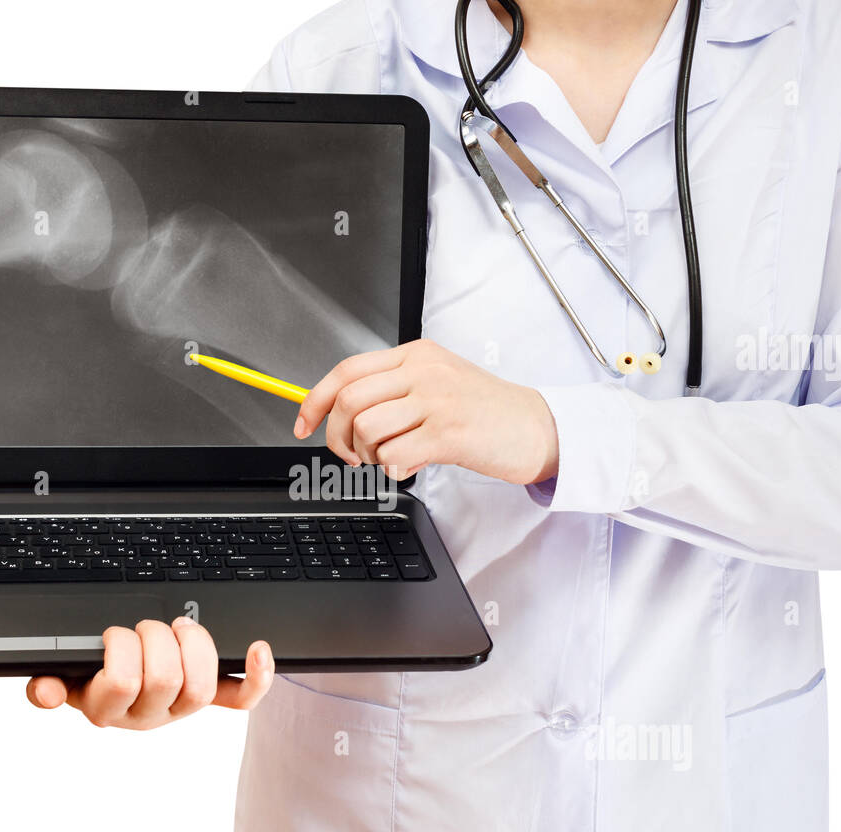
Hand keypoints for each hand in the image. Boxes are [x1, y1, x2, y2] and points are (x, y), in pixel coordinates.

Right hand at [26, 618, 273, 729]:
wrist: (112, 689)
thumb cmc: (88, 675)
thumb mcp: (62, 677)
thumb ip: (48, 682)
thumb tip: (46, 691)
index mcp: (108, 708)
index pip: (123, 681)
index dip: (121, 647)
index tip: (113, 634)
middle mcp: (147, 714)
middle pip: (166, 678)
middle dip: (156, 637)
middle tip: (146, 628)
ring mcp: (180, 709)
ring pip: (200, 686)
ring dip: (193, 645)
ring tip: (180, 628)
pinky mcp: (209, 700)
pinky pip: (240, 699)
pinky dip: (255, 676)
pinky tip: (258, 649)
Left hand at [293, 339, 558, 484]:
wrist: (538, 427)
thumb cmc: (488, 411)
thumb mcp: (439, 383)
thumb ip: (396, 391)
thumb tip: (345, 414)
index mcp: (415, 354)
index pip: (346, 371)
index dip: (314, 400)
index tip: (303, 424)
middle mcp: (423, 371)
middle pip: (349, 400)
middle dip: (337, 436)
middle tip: (351, 455)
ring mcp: (436, 400)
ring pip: (366, 428)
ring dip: (366, 455)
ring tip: (388, 459)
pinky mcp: (448, 433)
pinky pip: (394, 454)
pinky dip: (391, 468)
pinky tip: (409, 466)